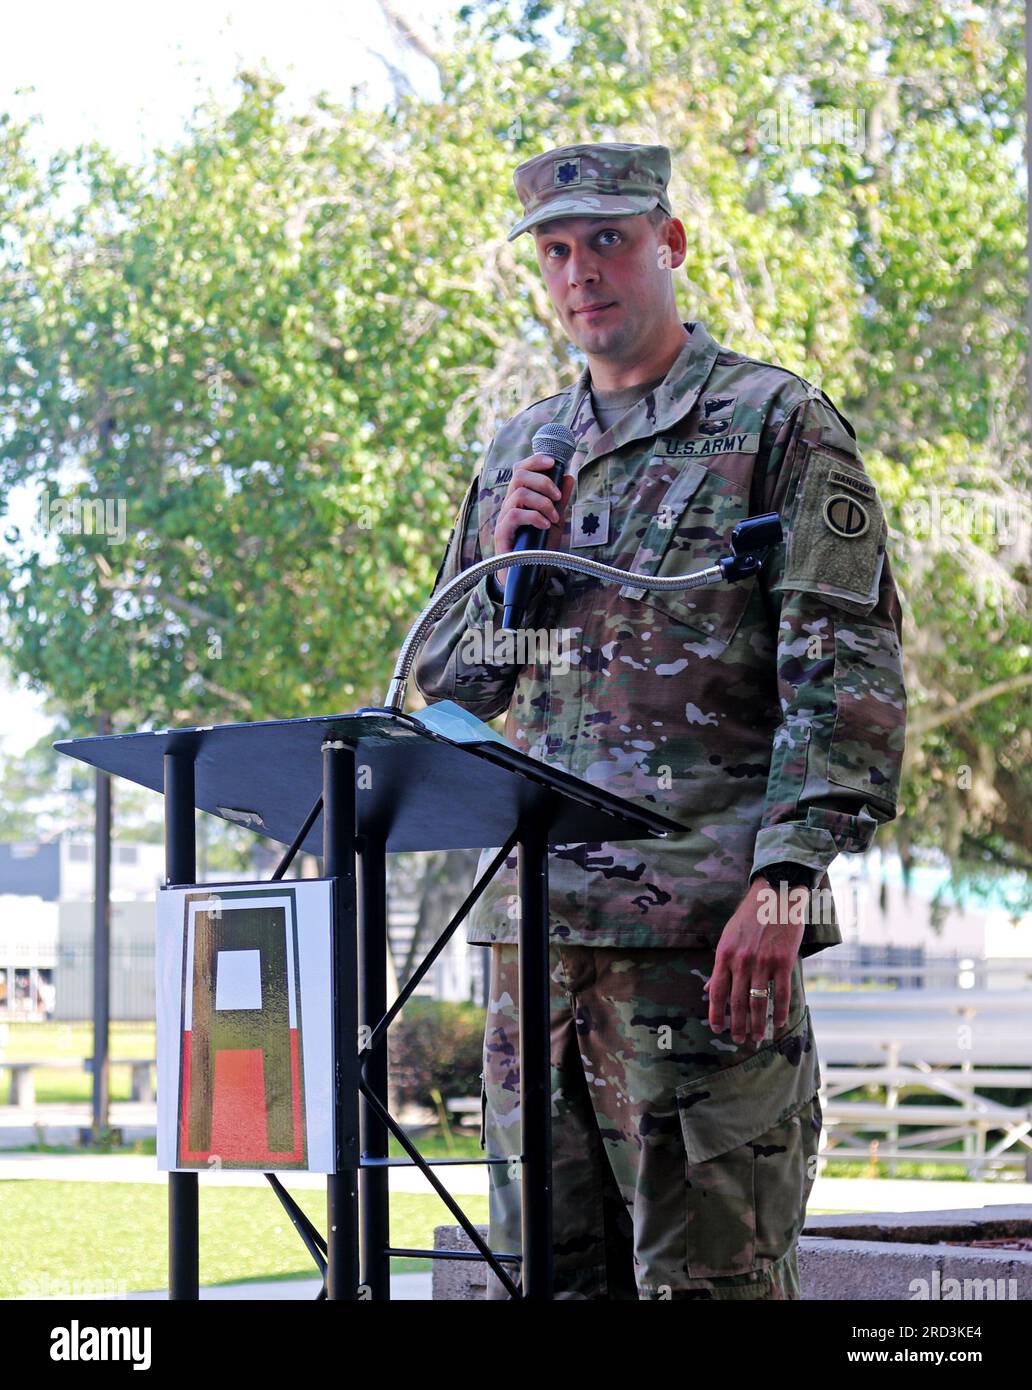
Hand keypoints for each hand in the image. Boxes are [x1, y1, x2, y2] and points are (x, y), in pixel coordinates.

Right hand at [494, 454, 574, 590]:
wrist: (526, 572)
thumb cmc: (537, 545)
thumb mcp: (554, 519)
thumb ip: (560, 500)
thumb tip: (568, 477)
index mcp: (519, 497)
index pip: (521, 469)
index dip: (535, 461)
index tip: (553, 462)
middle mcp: (509, 503)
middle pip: (519, 476)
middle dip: (543, 481)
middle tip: (557, 496)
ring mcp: (503, 516)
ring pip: (518, 493)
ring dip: (542, 502)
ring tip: (554, 517)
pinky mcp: (501, 531)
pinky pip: (515, 514)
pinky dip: (534, 516)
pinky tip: (545, 525)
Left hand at [702, 876, 807, 1043]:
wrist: (775, 895)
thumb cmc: (750, 916)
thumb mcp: (728, 938)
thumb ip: (720, 965)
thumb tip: (708, 989)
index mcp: (724, 954)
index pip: (717, 991)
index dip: (716, 1013)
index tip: (716, 1029)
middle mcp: (741, 961)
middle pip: (737, 1001)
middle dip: (737, 1024)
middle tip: (739, 1040)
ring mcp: (762, 962)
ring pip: (758, 1001)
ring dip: (757, 1023)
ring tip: (758, 1037)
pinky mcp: (783, 961)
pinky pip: (781, 993)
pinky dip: (780, 1011)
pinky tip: (779, 1022)